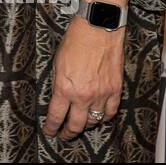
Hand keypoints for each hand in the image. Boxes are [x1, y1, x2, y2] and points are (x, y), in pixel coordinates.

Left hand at [43, 15, 124, 140]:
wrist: (97, 29)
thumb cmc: (76, 41)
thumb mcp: (57, 63)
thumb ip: (59, 83)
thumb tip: (58, 97)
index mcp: (64, 88)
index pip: (56, 116)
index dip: (51, 127)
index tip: (50, 131)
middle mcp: (83, 95)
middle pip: (75, 125)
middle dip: (67, 133)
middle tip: (64, 135)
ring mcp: (101, 94)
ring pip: (94, 121)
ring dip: (86, 125)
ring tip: (81, 125)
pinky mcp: (115, 90)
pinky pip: (110, 112)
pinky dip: (105, 117)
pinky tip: (99, 117)